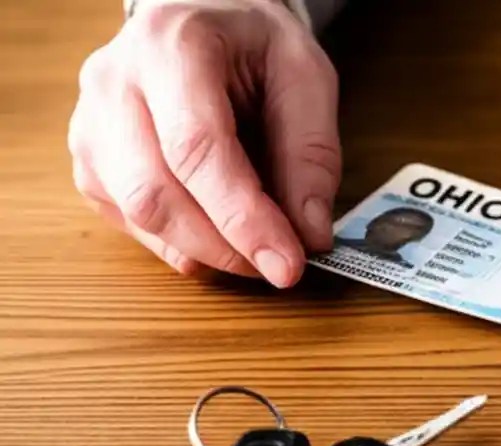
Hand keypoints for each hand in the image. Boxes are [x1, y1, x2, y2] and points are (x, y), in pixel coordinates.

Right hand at [68, 0, 340, 286]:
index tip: (288, 265)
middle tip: (282, 265)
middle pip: (155, 191)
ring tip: (257, 250)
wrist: (199, 14)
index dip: (243, 218)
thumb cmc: (252, 43)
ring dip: (206, 250)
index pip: (197, 149)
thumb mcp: (305, 75)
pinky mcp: (90, 159)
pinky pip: (129, 222)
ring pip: (137, 213)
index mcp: (171, 47)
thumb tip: (309, 234)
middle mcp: (113, 81)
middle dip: (225, 245)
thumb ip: (311, 152)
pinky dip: (181, 244)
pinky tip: (219, 237)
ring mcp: (91, 122)